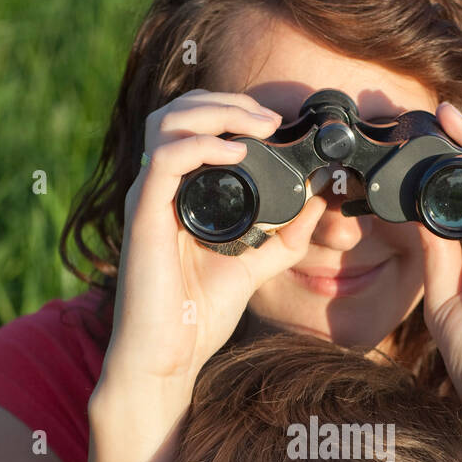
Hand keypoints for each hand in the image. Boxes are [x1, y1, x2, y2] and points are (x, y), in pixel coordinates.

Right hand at [100, 90, 328, 397]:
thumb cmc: (196, 318)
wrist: (167, 359)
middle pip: (178, 112)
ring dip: (214, 112)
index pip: (194, 126)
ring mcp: (148, 200)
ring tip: (255, 126)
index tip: (275, 121)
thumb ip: (283, 237)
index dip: (231, 110)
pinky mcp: (143, 216)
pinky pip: (165, 160)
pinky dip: (201, 146)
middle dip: (226, 102)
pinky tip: (234, 152)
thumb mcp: (253, 268)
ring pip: (165, 123)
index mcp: (180, 194)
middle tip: (269, 117)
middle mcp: (159, 189)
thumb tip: (318, 201)